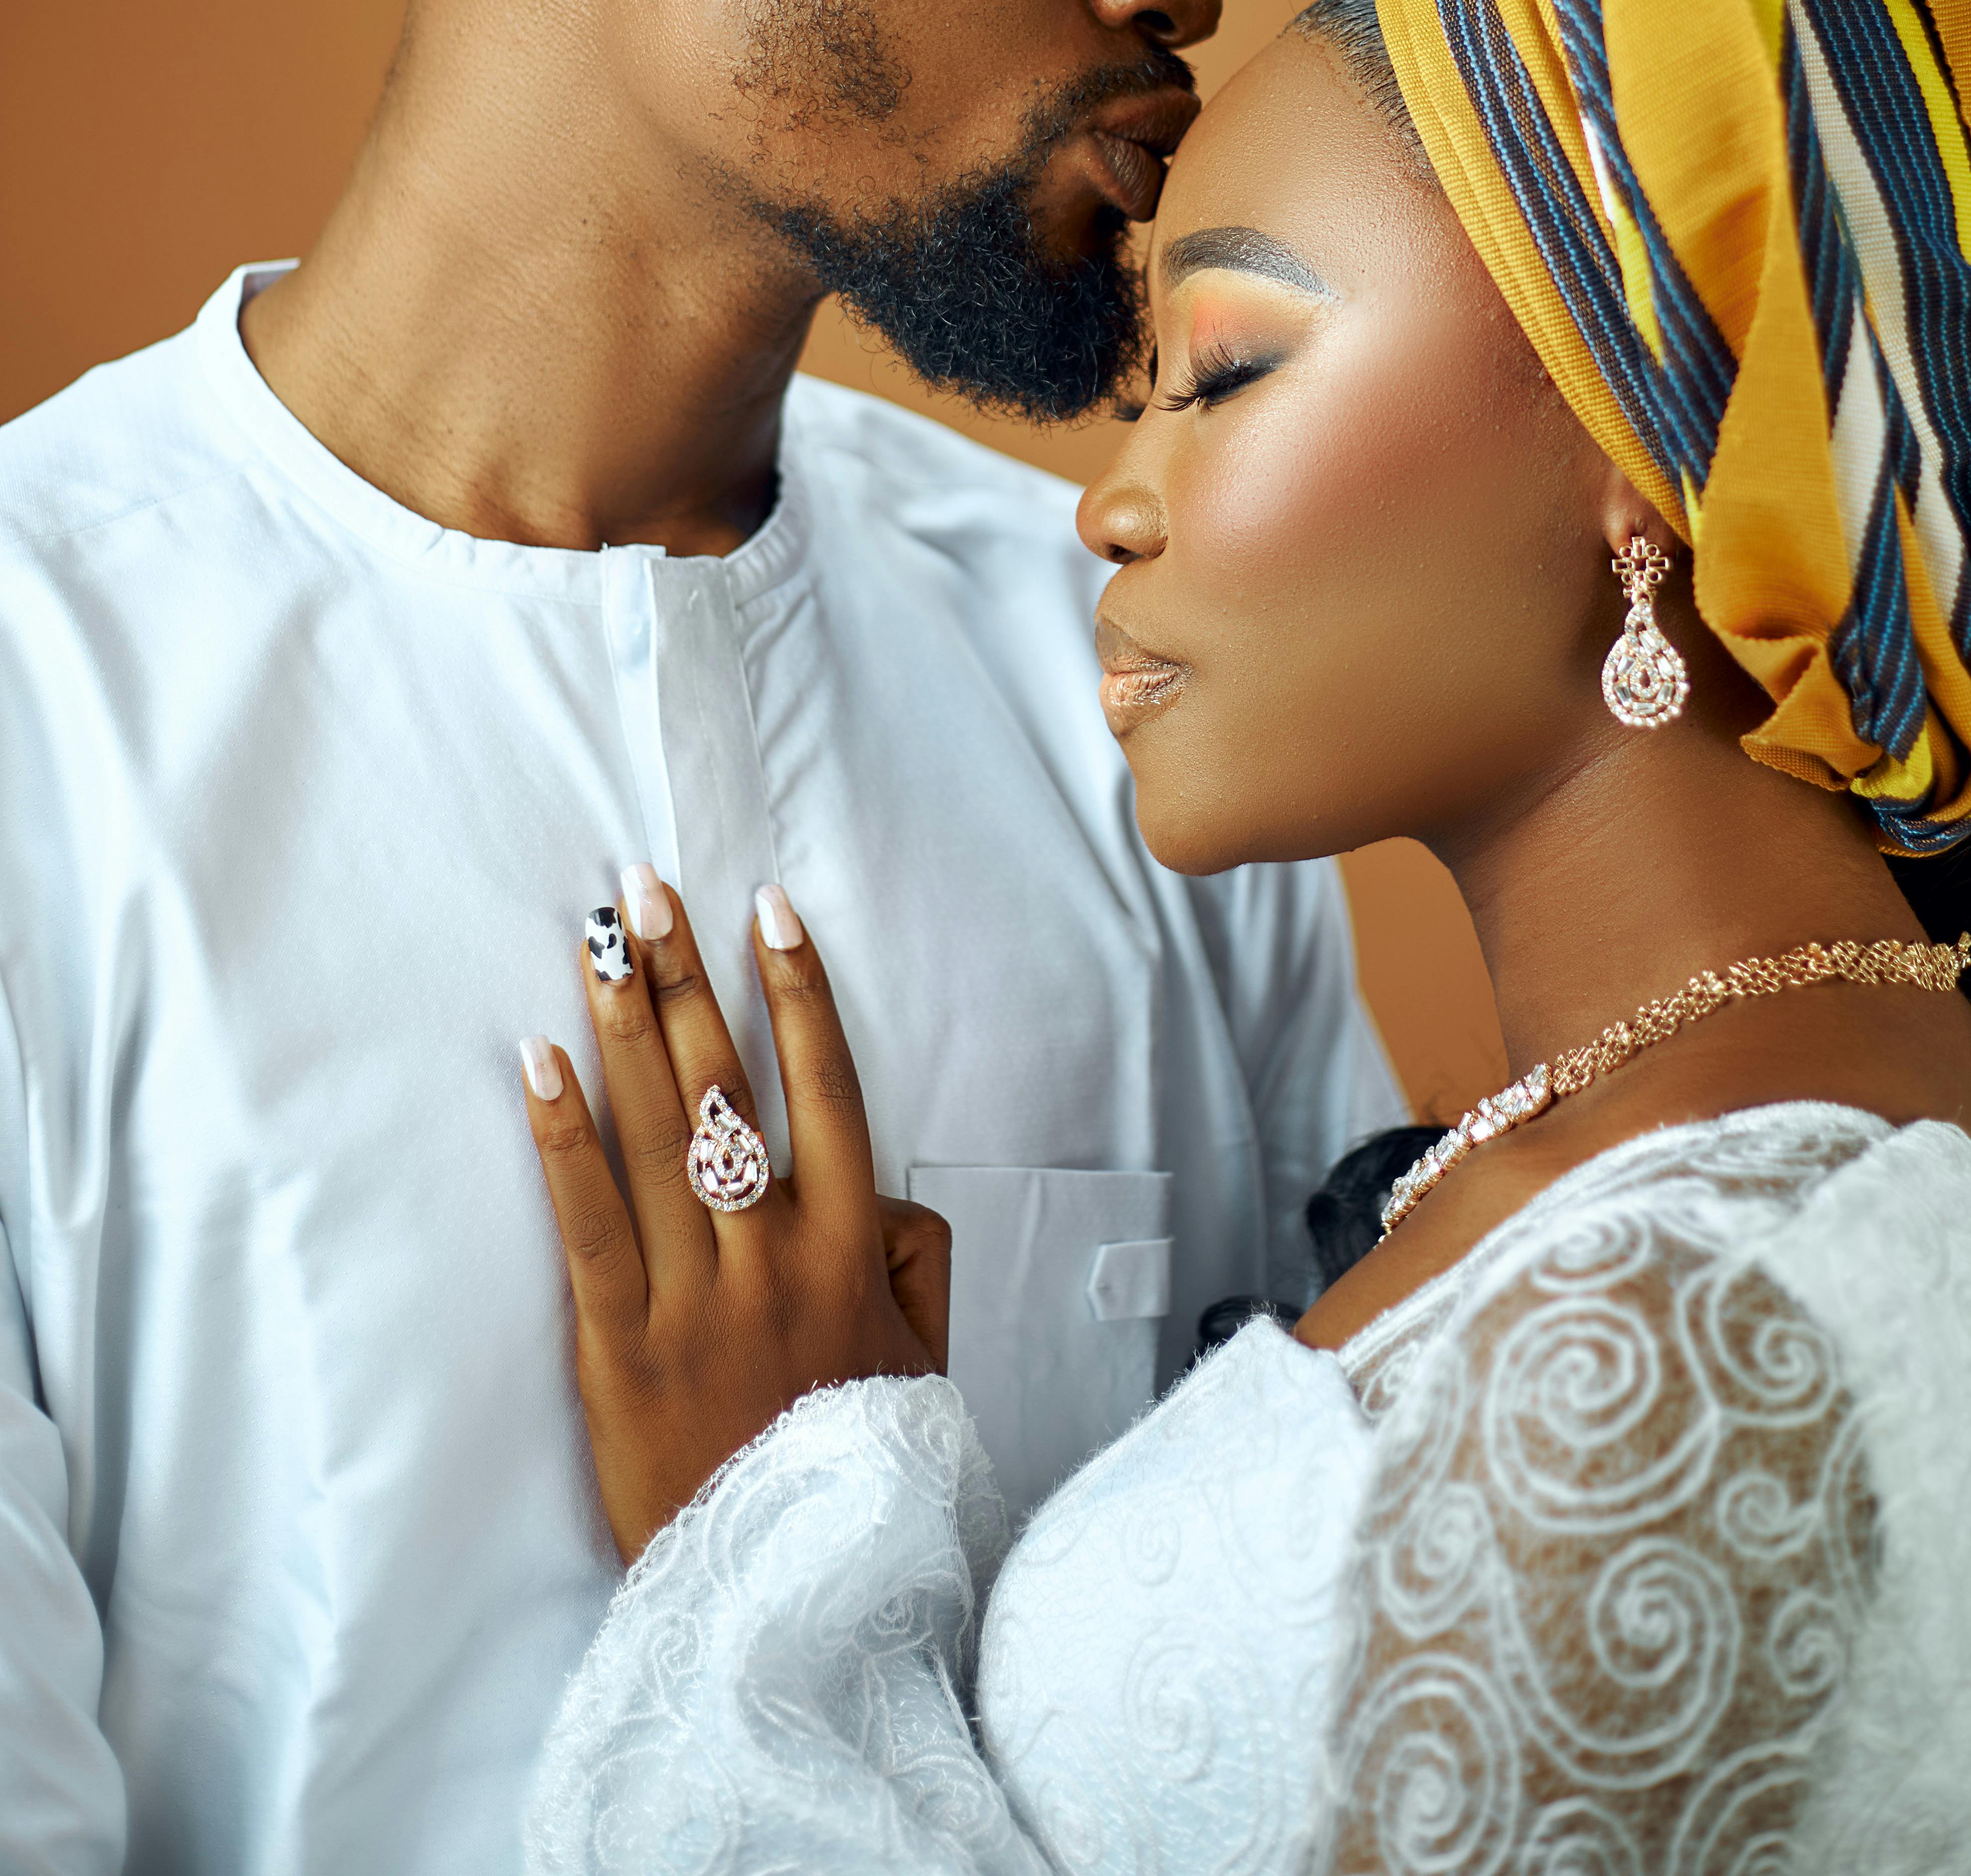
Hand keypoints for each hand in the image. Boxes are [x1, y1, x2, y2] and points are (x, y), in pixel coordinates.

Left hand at [521, 878, 949, 1564]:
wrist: (793, 1595)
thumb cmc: (855, 1466)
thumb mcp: (918, 1355)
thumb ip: (907, 1253)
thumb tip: (870, 1187)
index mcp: (848, 1249)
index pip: (822, 1090)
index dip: (796, 995)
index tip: (767, 913)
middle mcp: (774, 1257)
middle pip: (725, 1087)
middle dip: (687, 977)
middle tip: (649, 887)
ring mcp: (695, 1300)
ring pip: (656, 1133)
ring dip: (625, 1022)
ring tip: (598, 938)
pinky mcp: (619, 1350)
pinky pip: (588, 1222)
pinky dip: (562, 1135)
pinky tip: (540, 1060)